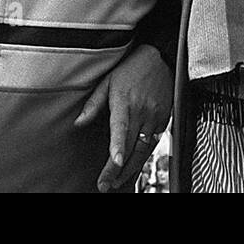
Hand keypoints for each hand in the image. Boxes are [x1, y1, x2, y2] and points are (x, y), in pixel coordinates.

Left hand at [75, 44, 171, 192]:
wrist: (160, 58)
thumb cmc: (130, 69)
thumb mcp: (108, 81)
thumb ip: (93, 104)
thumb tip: (78, 123)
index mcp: (125, 102)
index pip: (121, 128)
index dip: (117, 147)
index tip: (113, 163)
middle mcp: (142, 112)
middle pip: (130, 147)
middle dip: (117, 170)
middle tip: (105, 185)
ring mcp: (156, 117)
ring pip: (144, 150)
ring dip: (130, 169)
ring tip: (117, 182)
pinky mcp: (165, 119)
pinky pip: (154, 143)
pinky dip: (143, 157)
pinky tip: (133, 165)